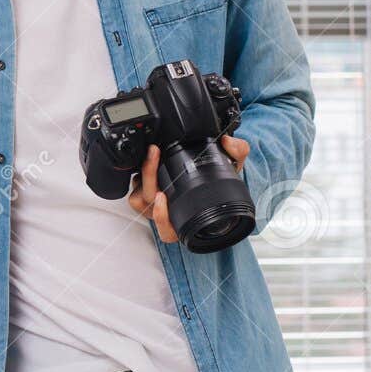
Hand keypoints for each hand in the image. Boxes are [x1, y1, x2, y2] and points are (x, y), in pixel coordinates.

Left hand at [127, 135, 249, 242]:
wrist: (210, 172)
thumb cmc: (218, 178)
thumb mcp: (231, 165)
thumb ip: (237, 152)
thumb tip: (228, 142)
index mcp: (185, 220)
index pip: (167, 230)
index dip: (161, 217)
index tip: (162, 196)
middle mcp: (167, 214)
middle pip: (148, 205)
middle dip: (149, 177)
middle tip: (155, 153)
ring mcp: (153, 203)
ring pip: (137, 198)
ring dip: (143, 175)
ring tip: (153, 155)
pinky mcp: (143, 191)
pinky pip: (133, 190)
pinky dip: (138, 176)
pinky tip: (148, 160)